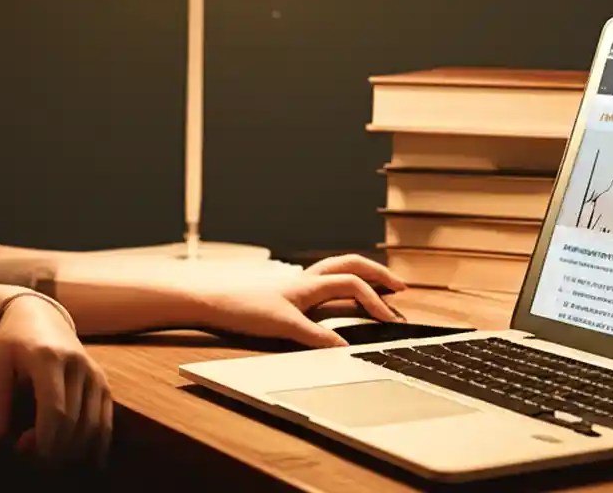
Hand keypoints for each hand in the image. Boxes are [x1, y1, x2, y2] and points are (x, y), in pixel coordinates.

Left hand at [0, 295, 111, 466]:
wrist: (41, 315)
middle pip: (75, 419)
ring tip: (51, 455)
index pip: (55, 407)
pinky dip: (99, 441)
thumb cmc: (13, 340)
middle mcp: (79, 365)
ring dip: (75, 447)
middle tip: (32, 457)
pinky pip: (107, 417)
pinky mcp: (102, 380)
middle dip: (56, 446)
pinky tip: (91, 459)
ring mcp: (95, 373)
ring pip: (94, 422)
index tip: (29, 453)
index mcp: (50, 358)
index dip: (45, 437)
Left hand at [198, 254, 407, 347]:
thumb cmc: (243, 309)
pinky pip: (327, 280)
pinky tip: (346, 295)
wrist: (211, 303)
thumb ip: (315, 337)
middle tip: (400, 288)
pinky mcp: (291, 293)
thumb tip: (345, 347)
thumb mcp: (282, 327)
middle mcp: (307, 279)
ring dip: (363, 274)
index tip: (390, 320)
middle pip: (352, 265)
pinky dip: (344, 283)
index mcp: (309, 284)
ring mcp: (299, 284)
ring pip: (339, 268)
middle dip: (379, 274)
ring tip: (381, 286)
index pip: (352, 284)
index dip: (374, 301)